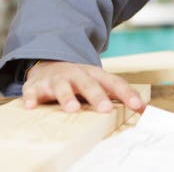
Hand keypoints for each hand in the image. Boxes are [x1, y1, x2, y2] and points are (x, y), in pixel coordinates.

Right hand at [22, 61, 145, 113]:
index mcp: (95, 75)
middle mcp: (77, 75)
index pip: (114, 83)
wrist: (49, 64)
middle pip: (88, 84)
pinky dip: (31, 98)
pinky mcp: (36, 86)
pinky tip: (30, 107)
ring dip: (67, 97)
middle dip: (97, 96)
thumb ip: (115, 94)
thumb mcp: (97, 82)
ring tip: (73, 109)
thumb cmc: (78, 80)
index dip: (127, 94)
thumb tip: (143, 107)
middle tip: (105, 109)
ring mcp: (57, 79)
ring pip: (62, 87)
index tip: (139, 106)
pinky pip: (32, 92)